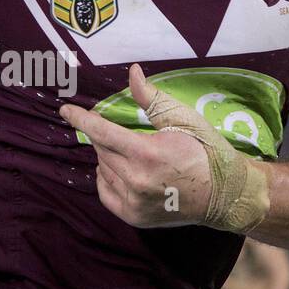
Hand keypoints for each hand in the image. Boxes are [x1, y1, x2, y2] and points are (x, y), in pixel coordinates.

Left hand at [59, 63, 267, 232]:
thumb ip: (151, 98)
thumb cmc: (205, 151)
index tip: (64, 109)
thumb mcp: (182, 119)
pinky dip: (107, 178)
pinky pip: (104, 192)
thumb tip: (132, 72)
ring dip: (108, 157)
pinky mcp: (133, 217)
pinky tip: (122, 172)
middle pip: (101, 150)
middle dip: (106, 137)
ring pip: (102, 169)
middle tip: (124, 134)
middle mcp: (136, 180)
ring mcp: (133, 202)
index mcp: (147, 153)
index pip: (102, 132)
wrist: (224, 195)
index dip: (81, 118)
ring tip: (132, 154)